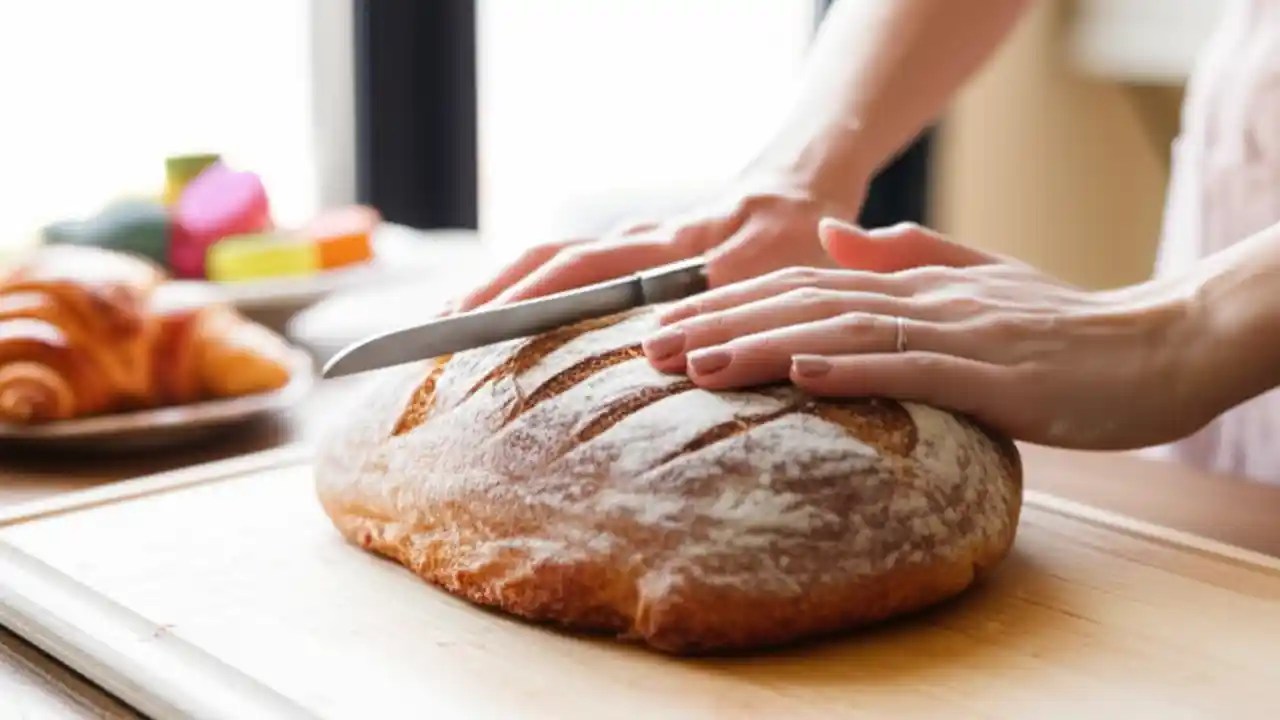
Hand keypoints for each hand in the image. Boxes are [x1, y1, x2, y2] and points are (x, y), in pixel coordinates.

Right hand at [445, 175, 864, 313]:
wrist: (796, 189)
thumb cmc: (789, 236)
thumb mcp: (771, 269)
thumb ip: (725, 304)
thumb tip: (657, 349)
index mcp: (659, 245)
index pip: (574, 270)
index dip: (523, 298)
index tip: (474, 323)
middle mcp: (633, 239)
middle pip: (545, 260)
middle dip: (490, 295)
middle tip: (435, 332)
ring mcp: (627, 243)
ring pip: (551, 260)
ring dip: (503, 289)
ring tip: (452, 327)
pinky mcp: (630, 253)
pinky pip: (567, 267)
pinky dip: (530, 288)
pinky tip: (506, 319)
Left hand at [642, 218, 1212, 449]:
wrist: (1157, 348)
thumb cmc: (1064, 327)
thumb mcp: (978, 283)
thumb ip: (905, 257)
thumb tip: (833, 239)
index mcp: (912, 285)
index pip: (801, 289)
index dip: (727, 305)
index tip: (665, 330)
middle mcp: (923, 301)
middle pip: (804, 306)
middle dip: (720, 327)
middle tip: (647, 353)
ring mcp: (958, 335)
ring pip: (844, 332)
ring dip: (764, 347)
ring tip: (696, 364)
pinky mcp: (994, 377)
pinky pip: (914, 369)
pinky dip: (855, 369)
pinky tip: (801, 374)